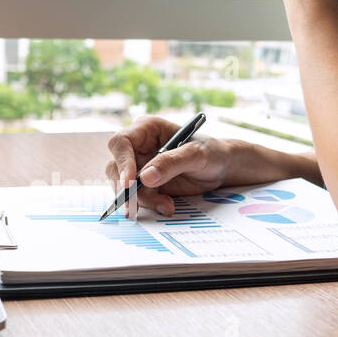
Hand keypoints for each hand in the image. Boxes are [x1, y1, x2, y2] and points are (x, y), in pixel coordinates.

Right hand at [105, 116, 236, 216]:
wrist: (220, 169)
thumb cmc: (211, 153)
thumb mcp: (196, 155)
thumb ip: (171, 163)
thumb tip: (145, 177)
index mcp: (147, 129)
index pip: (121, 142)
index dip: (122, 162)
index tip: (130, 182)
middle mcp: (138, 146)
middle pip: (116, 167)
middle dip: (126, 188)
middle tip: (137, 203)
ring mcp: (139, 166)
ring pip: (123, 185)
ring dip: (141, 199)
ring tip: (166, 205)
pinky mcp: (145, 185)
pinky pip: (137, 197)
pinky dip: (149, 204)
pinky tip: (166, 206)